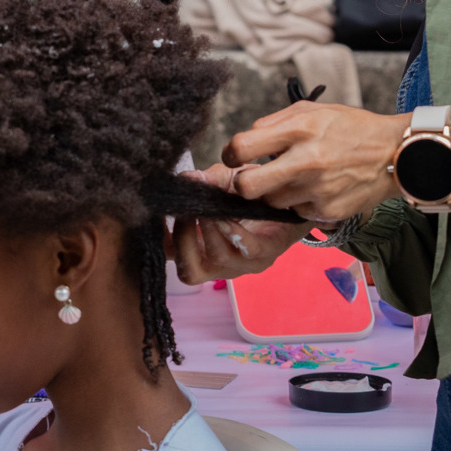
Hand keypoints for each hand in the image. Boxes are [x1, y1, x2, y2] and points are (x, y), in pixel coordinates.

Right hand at [170, 165, 315, 281]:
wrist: (292, 197)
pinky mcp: (266, 255)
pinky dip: (231, 232)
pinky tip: (224, 215)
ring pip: (214, 261)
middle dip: (181, 241)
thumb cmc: (250, 193)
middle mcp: (218, 263)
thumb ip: (206, 182)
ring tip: (203, 209)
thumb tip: (185, 179)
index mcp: (200, 248)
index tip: (159, 211)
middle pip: (188, 271)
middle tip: (182, 212)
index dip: (159, 238)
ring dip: (206, 232)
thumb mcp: (223, 182)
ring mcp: (243, 264)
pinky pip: (245, 250)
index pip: (170, 254)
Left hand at [223, 101, 407, 222]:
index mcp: (300, 129)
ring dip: (275, 192)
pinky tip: (316, 188)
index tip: (234, 156)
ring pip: (271, 202)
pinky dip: (300, 202)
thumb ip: (273, 123)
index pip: (242, 147)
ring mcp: (318, 189)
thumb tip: (243, 142)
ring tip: (295, 178)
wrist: (396, 154)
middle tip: (250, 178)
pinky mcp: (328, 211)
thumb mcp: (312, 111)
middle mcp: (307, 161)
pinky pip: (296, 212)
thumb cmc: (350, 128)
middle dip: (242, 184)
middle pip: (247, 186)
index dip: (230, 154)